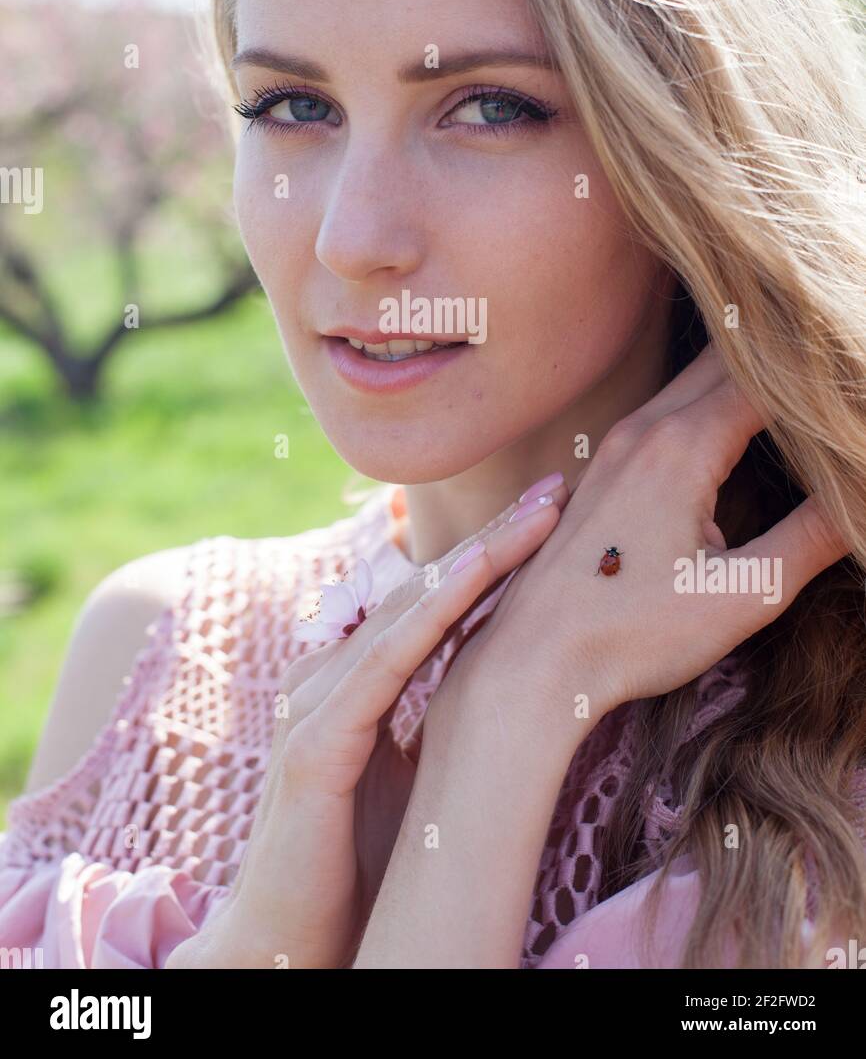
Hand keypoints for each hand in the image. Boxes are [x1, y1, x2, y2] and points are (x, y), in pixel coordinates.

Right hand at [164, 480, 567, 969]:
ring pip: (408, 611)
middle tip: (558, 488)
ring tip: (537, 517)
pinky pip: (381, 666)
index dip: (492, 554)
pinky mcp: (315, 745)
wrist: (296, 940)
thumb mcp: (413, 766)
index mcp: (357, 675)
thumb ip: (438, 714)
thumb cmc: (359, 857)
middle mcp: (332, 672)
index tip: (553, 513)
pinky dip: (429, 616)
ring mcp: (317, 702)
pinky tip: (473, 579)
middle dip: (495, 537)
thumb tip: (506, 678)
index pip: (434, 599)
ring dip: (477, 559)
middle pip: (425, 588)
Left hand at [426, 343, 849, 751]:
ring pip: (689, 386)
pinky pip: (663, 412)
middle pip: (724, 361)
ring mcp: (614, 447)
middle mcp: (643, 430)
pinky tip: (732, 425)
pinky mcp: (600, 472)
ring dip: (742, 378)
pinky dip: (706, 404)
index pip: (768, 380)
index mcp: (683, 447)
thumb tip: (859, 501)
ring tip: (793, 384)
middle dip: (781, 359)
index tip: (850, 381)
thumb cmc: (634, 634)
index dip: (817, 381)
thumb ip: (811, 537)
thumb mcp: (743, 594)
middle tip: (828, 370)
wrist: (534, 658)